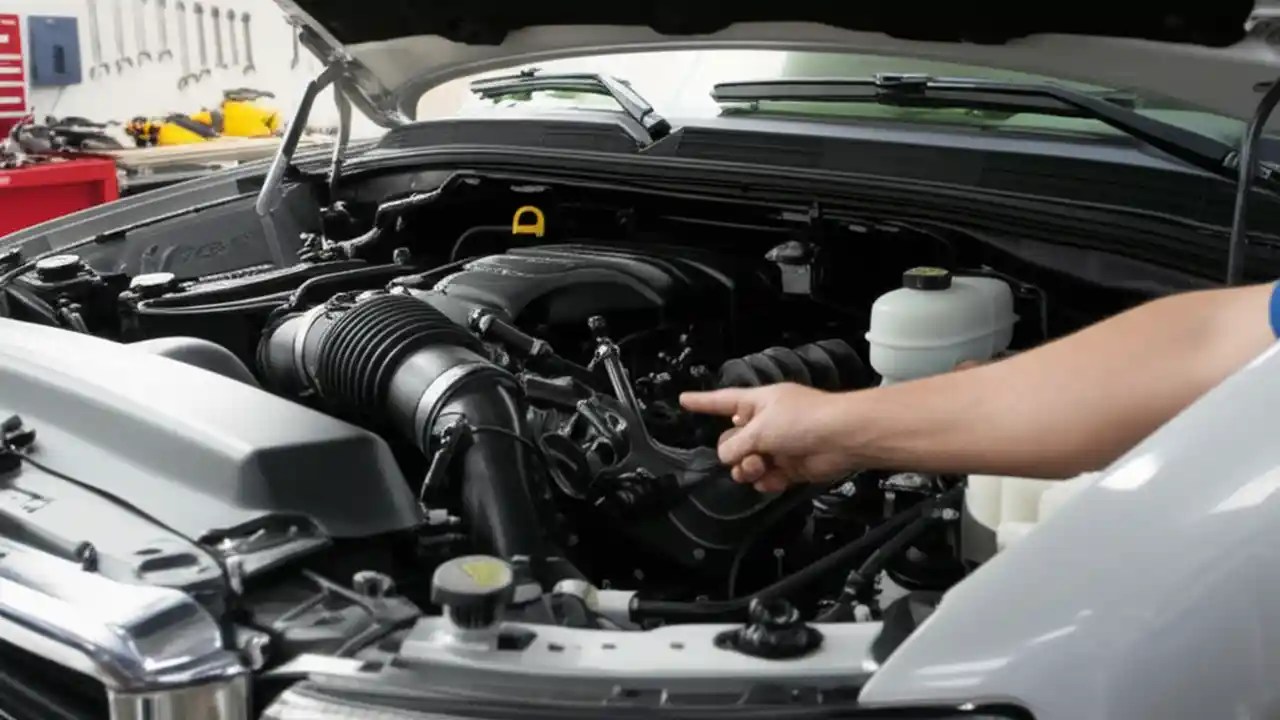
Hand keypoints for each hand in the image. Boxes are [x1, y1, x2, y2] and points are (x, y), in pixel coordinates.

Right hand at [679, 383, 856, 492]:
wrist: (842, 437)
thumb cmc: (802, 421)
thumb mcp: (760, 428)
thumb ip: (736, 444)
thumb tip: (728, 457)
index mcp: (758, 402)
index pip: (723, 400)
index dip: (703, 402)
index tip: (683, 400)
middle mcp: (767, 422)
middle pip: (734, 439)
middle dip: (734, 452)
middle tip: (747, 456)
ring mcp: (780, 445)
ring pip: (748, 462)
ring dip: (749, 468)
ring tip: (758, 468)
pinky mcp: (792, 466)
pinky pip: (768, 477)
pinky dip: (768, 480)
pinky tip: (772, 480)